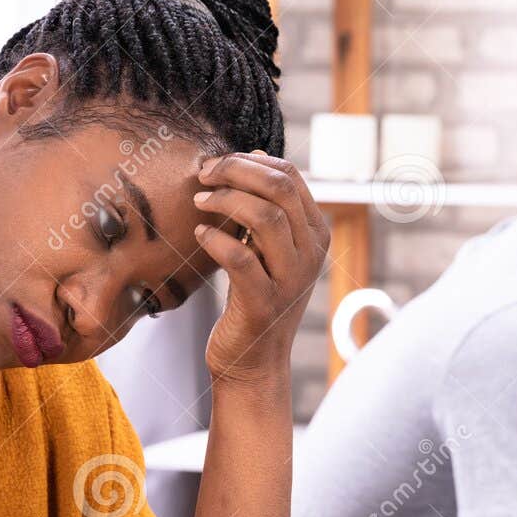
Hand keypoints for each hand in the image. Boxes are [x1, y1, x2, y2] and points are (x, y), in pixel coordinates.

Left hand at [194, 151, 329, 386]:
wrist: (254, 360)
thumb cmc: (255, 297)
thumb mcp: (269, 248)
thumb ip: (269, 207)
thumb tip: (257, 155)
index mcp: (316, 233)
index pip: (290, 176)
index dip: (250, 161)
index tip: (217, 164)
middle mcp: (310, 254)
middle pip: (279, 189)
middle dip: (236, 172)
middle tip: (204, 175)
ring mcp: (291, 279)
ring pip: (266, 217)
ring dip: (226, 201)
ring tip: (200, 202)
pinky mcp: (264, 303)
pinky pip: (240, 258)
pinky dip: (216, 240)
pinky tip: (200, 234)